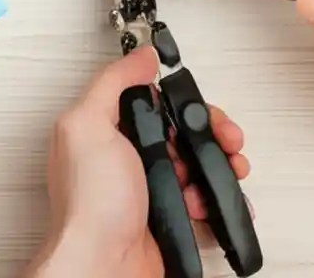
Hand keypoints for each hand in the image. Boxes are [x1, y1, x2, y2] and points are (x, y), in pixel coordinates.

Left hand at [25, 48, 250, 277]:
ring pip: (197, 165)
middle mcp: (125, 160)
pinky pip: (203, 200)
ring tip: (223, 173)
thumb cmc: (90, 206)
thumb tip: (140, 56)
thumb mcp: (88, 126)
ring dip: (217, 167)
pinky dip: (218, 200)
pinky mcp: (167, 218)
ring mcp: (147, 190)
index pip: (153, 102)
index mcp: (105, 131)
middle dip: (211, 134)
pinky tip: (213, 201)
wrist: (104, 266)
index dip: (182, 103)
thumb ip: (111, 84)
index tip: (200, 109)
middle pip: (182, 132)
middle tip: (225, 142)